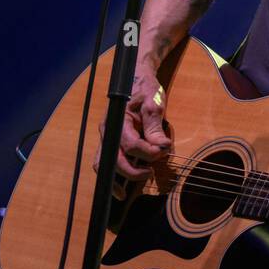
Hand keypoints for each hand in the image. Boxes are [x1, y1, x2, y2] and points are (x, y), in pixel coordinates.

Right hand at [91, 61, 171, 198]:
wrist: (135, 77)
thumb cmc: (144, 89)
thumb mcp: (154, 104)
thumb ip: (155, 126)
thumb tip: (161, 147)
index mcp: (117, 120)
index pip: (130, 144)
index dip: (148, 152)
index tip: (164, 151)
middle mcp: (108, 131)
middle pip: (113, 159)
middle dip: (132, 171)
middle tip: (150, 173)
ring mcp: (107, 138)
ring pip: (104, 164)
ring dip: (117, 178)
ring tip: (129, 189)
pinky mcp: (111, 142)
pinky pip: (107, 162)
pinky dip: (113, 177)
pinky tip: (122, 190)